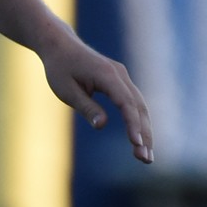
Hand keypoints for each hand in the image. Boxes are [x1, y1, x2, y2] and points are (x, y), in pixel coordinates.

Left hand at [39, 25, 153, 164]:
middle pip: (139, 107)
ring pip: (140, 106)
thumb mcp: (66, 90)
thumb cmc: (59, 68)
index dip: (133, 124)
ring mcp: (122, 77)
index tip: (136, 143)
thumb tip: (102, 125)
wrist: (59, 45)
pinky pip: (133, 103)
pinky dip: (138, 122)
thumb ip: (86, 107)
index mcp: (107, 75)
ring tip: (145, 157)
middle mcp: (120, 74)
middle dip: (144, 134)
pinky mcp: (120, 81)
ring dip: (145, 131)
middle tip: (146, 160)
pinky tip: (140, 141)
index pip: (126, 102)